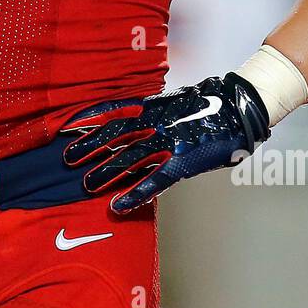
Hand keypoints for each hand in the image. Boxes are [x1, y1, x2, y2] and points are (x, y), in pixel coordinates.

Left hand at [60, 73, 269, 213]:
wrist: (239, 108)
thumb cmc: (209, 104)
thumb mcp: (176, 101)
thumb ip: (154, 112)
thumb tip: (134, 119)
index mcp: (153, 106)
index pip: (114, 110)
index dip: (90, 118)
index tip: (68, 125)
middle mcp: (156, 122)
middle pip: (115, 135)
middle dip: (90, 146)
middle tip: (68, 158)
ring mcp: (168, 142)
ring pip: (129, 159)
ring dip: (105, 172)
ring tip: (85, 184)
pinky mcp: (182, 162)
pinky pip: (154, 182)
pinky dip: (135, 194)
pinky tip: (119, 205)